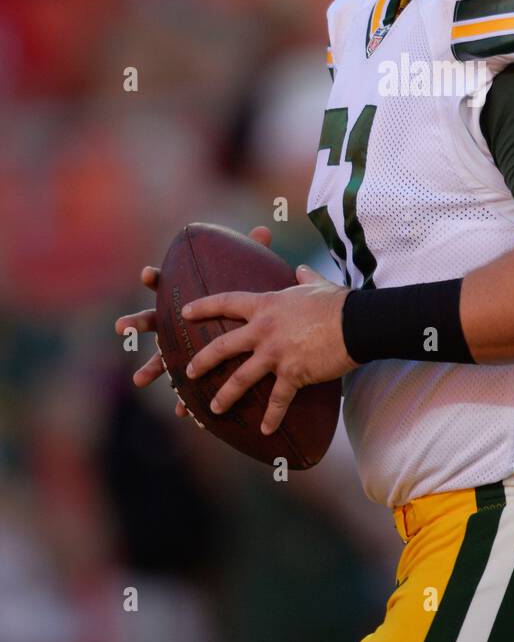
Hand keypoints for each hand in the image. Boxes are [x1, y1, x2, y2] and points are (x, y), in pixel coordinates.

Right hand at [115, 225, 273, 418]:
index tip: (147, 274)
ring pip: (161, 359)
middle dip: (137, 322)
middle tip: (122, 326)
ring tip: (140, 380)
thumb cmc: (244, 301)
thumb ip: (254, 254)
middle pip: (153, 321)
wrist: (253, 334)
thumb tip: (264, 230)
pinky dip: (184, 399)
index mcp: (186, 298)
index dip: (156, 278)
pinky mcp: (192, 372)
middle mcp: (176, 324)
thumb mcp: (249, 278)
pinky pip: (185, 387)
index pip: (168, 284)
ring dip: (150, 369)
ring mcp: (180, 349)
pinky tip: (182, 411)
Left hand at [181, 264, 358, 434]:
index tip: (184, 313)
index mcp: (266, 305)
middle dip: (203, 361)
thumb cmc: (337, 302)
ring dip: (225, 395)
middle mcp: (264, 330)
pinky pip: (278, 400)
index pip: (228, 303)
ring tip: (214, 409)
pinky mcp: (292, 373)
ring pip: (241, 378)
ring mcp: (275, 353)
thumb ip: (303, 278)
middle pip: (223, 346)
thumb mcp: (317, 285)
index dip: (204, 307)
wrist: (356, 323)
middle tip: (188, 372)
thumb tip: (300, 269)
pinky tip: (265, 430)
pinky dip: (272, 417)